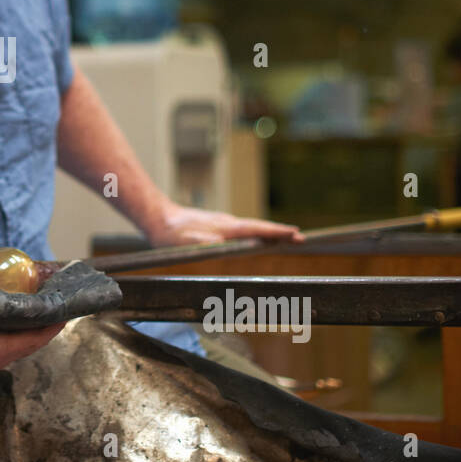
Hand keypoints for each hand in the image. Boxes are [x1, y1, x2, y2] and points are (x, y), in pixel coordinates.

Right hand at [0, 301, 63, 371]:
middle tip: (64, 302)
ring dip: (38, 324)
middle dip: (49, 324)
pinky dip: (24, 323)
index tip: (67, 311)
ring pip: (24, 340)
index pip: (31, 341)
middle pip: (33, 342)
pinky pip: (13, 336)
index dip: (51, 327)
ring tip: (51, 303)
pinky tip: (28, 307)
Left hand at [141, 201, 301, 247]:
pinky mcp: (218, 225)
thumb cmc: (171, 234)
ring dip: (270, 232)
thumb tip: (220, 243)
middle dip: (281, 232)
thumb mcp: (184, 242)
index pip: (255, 229)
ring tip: (288, 238)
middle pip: (259, 227)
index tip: (295, 234)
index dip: (275, 232)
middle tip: (302, 238)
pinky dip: (257, 232)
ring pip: (252, 227)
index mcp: (224, 227)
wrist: (159, 218)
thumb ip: (201, 242)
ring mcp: (223, 223)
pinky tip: (260, 237)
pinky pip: (243, 229)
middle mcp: (227, 222)